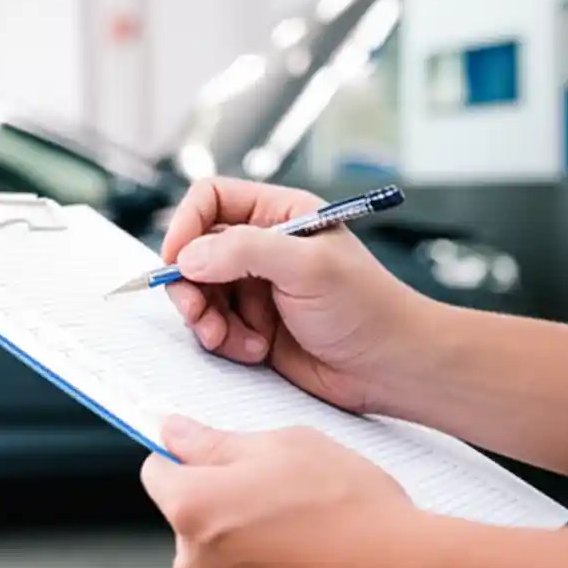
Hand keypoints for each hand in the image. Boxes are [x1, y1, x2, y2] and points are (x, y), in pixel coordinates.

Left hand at [141, 416, 442, 567]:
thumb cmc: (357, 516)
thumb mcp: (287, 446)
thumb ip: (217, 441)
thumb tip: (177, 432)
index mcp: (192, 508)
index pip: (156, 470)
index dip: (184, 456)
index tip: (206, 454)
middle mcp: (195, 565)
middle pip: (188, 519)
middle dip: (222, 502)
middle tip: (279, 493)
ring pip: (219, 560)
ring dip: (247, 545)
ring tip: (306, 533)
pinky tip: (312, 566)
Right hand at [161, 177, 432, 413]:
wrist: (390, 367)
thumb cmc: (367, 309)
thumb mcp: (308, 268)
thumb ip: (244, 251)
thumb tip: (189, 256)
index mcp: (279, 215)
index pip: (210, 200)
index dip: (186, 226)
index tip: (177, 259)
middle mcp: (262, 246)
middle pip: (194, 251)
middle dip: (190, 285)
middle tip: (197, 312)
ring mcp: (254, 286)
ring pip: (197, 292)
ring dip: (206, 319)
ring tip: (230, 338)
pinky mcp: (251, 323)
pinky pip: (212, 325)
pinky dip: (223, 340)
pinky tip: (255, 348)